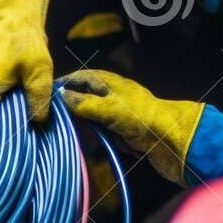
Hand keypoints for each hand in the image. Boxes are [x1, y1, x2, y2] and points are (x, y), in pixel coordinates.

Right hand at [59, 70, 203, 183]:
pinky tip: (87, 145)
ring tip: (64, 133)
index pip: (84, 77)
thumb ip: (84, 104)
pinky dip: (97, 138)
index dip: (66, 82)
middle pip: (88, 98)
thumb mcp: (109, 109)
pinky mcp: (129, 135)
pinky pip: (107, 134)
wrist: (176, 143)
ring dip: (83, 125)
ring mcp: (123, 117)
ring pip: (96, 118)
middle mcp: (117, 98)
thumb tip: (62, 97)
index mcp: (113, 84)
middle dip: (71, 106)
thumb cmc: (143, 120)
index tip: (47, 92)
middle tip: (51, 117)